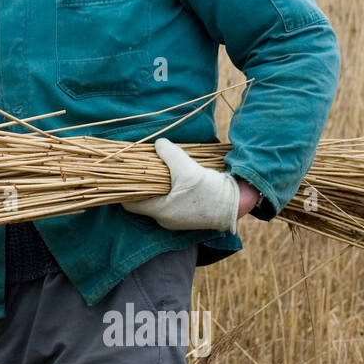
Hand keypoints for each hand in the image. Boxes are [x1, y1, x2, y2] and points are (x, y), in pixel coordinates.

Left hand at [123, 138, 250, 232]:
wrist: (238, 203)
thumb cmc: (211, 190)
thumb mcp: (187, 168)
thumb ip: (170, 154)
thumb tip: (158, 143)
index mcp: (160, 212)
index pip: (129, 203)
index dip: (125, 188)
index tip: (125, 173)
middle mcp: (166, 220)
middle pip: (144, 201)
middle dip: (142, 185)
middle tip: (143, 168)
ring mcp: (178, 219)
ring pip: (158, 201)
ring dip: (158, 187)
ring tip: (160, 170)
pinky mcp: (189, 215)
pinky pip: (172, 202)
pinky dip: (171, 190)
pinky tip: (176, 178)